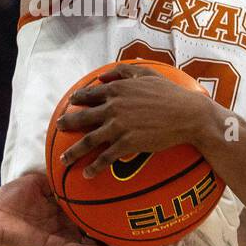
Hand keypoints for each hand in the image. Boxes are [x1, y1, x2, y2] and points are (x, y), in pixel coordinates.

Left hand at [0, 172, 122, 245]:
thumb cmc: (11, 197)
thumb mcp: (39, 181)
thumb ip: (56, 177)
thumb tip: (72, 163)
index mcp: (62, 209)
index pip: (87, 211)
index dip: (103, 212)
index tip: (121, 209)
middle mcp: (64, 225)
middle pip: (92, 232)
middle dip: (110, 236)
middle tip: (131, 236)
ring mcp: (60, 238)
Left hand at [57, 63, 215, 178]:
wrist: (188, 115)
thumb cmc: (171, 93)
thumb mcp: (147, 74)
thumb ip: (123, 71)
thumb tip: (103, 75)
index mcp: (116, 89)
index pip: (89, 95)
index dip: (77, 100)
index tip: (70, 104)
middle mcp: (112, 107)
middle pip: (82, 117)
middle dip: (67, 124)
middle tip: (58, 128)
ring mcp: (118, 126)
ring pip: (88, 141)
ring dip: (73, 151)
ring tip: (63, 159)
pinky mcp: (127, 144)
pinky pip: (105, 157)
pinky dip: (94, 167)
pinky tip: (87, 174)